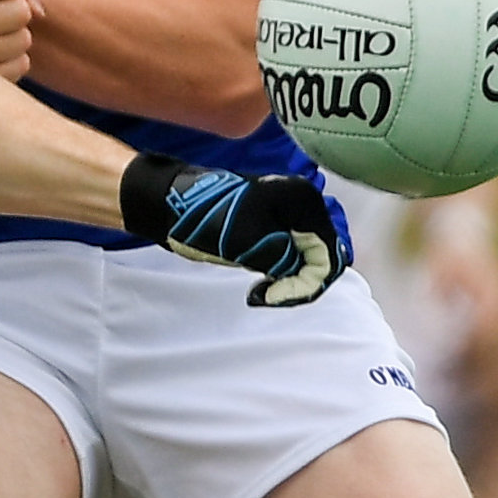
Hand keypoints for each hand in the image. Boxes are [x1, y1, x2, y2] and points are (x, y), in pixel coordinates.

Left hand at [119, 155, 350, 307]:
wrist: (170, 205)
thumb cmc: (208, 220)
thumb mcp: (251, 246)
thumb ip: (286, 261)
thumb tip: (310, 274)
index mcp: (303, 201)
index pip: (327, 254)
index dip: (307, 283)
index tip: (271, 296)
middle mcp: (302, 203)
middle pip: (321, 255)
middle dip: (299, 282)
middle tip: (265, 295)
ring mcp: (288, 212)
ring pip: (307, 257)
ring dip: (289, 278)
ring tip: (259, 290)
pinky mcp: (274, 224)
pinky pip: (292, 254)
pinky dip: (281, 272)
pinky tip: (260, 281)